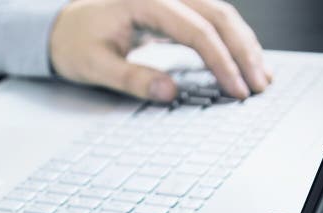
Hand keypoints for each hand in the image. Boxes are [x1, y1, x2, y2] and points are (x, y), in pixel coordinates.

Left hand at [50, 0, 271, 101]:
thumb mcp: (94, 65)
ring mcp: (171, 1)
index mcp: (144, 1)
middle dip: (243, 51)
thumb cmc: (74, 43)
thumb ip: (130, 78)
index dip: (220, 60)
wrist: (61, 28)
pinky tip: (242, 63)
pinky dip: (230, 42)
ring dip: (243, 45)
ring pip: (220, 15)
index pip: (195, 30)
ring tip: (261, 77)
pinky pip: (210, 22)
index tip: (235, 88)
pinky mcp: (173, 13)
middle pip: (218, 15)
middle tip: (259, 86)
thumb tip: (169, 94)